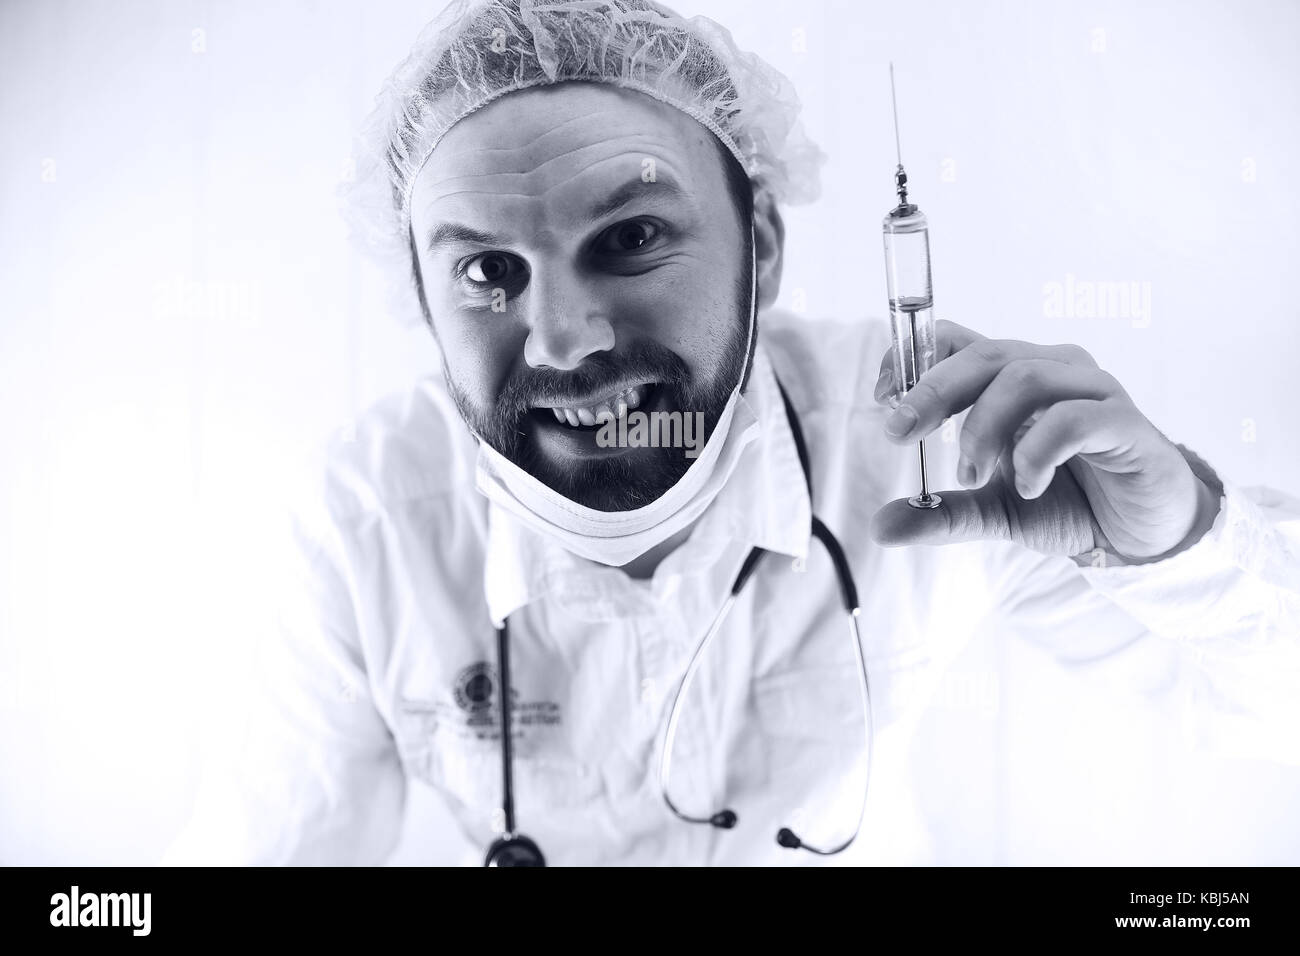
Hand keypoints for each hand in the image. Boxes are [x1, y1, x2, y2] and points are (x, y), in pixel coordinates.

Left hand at [869, 320, 1220, 561]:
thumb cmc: (1068, 501)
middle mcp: (1054, 371)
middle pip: (986, 355)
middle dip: (933, 390)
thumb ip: (942, 514)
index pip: (959, 341)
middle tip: (900, 432)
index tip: (883, 396)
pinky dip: (1036, 452)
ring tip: (973, 475)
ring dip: (983, 428)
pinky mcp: (1126, 423)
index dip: (915, 356)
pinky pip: (1074, 418)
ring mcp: (1092, 391)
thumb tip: (882, 527)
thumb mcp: (994, 512)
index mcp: (1015, 378)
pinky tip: (1027, 485)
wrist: (1141, 532)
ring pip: (1024, 378)